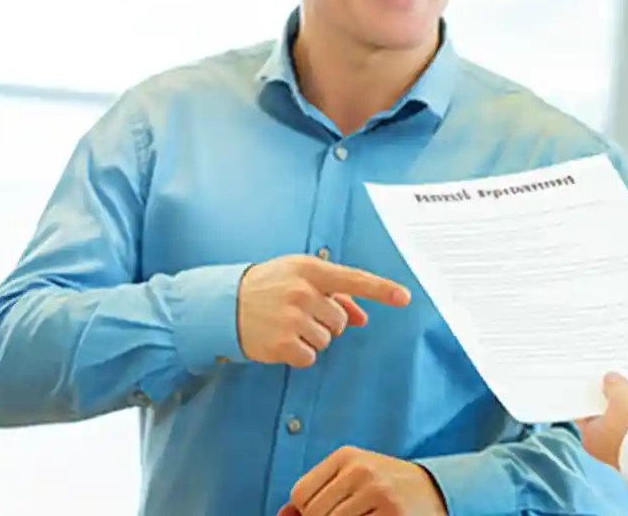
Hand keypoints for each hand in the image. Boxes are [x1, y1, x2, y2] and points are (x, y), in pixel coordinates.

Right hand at [238, 255, 410, 368]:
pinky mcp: (281, 343)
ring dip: (311, 337)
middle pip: (340, 320)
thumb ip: (334, 295)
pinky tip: (281, 340)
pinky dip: (299, 353)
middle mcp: (303, 292)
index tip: (404, 297)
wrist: (223, 304)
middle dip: (326, 322)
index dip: (382, 289)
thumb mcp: (300, 279)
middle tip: (299, 314)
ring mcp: (292, 318)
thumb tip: (361, 317)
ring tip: (286, 324)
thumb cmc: (269, 287)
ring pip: (327, 340)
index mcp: (311, 270)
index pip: (354, 279)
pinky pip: (309, 356)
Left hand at [278, 447, 445, 515]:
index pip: (300, 494)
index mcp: (348, 456)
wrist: (438, 490)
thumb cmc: (387, 487)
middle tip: (354, 513)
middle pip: (314, 513)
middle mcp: (362, 470)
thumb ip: (317, 494)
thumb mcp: (352, 479)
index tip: (332, 509)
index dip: (309, 511)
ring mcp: (379, 493)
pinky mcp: (393, 514)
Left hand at [577, 373, 627, 468]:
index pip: (585, 411)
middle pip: (607, 420)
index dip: (592, 395)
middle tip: (623, 385)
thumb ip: (613, 384)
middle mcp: (604, 451)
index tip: (600, 383)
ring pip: (627, 427)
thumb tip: (609, 380)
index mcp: (589, 436)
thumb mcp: (622, 394)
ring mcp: (626, 455)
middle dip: (615, 403)